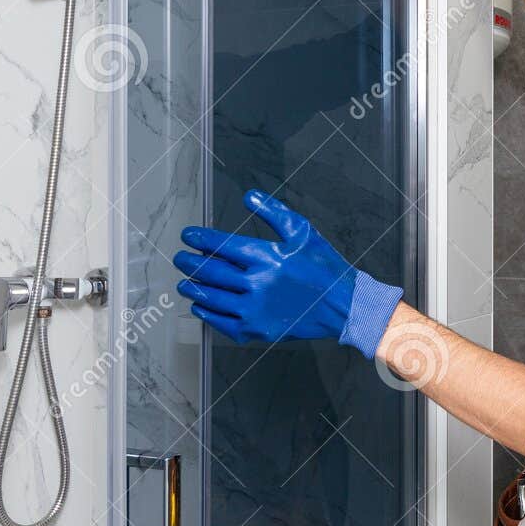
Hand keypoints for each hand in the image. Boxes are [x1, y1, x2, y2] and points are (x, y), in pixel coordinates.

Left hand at [172, 189, 402, 356]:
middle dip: (190, 263)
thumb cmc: (324, 268)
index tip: (188, 236)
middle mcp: (255, 284)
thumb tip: (249, 195)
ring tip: (184, 282)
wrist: (343, 305)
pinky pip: (222, 323)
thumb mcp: (303, 233)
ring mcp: (254, 310)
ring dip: (194, 288)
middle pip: (211, 272)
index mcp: (265, 257)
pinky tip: (201, 306)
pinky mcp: (257, 330)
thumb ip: (273, 213)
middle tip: (181, 258)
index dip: (200, 239)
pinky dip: (207, 314)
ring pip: (212, 298)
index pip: (220, 246)